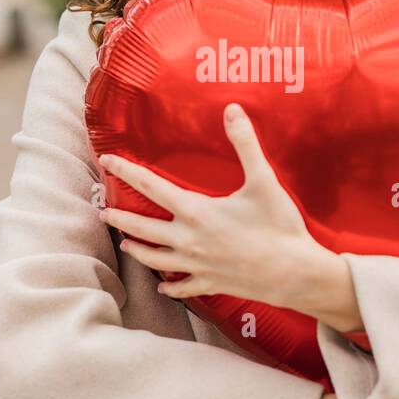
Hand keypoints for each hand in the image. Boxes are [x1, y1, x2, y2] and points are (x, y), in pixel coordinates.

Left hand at [98, 102, 340, 312]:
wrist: (295, 273)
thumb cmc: (279, 226)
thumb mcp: (263, 180)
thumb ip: (245, 143)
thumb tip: (232, 110)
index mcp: (196, 212)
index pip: (151, 187)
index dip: (126, 171)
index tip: (107, 161)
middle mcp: (189, 241)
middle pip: (143, 228)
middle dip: (120, 219)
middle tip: (103, 212)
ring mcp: (197, 266)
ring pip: (156, 260)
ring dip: (138, 251)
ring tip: (126, 244)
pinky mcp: (210, 284)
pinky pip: (182, 287)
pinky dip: (170, 288)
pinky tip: (164, 288)